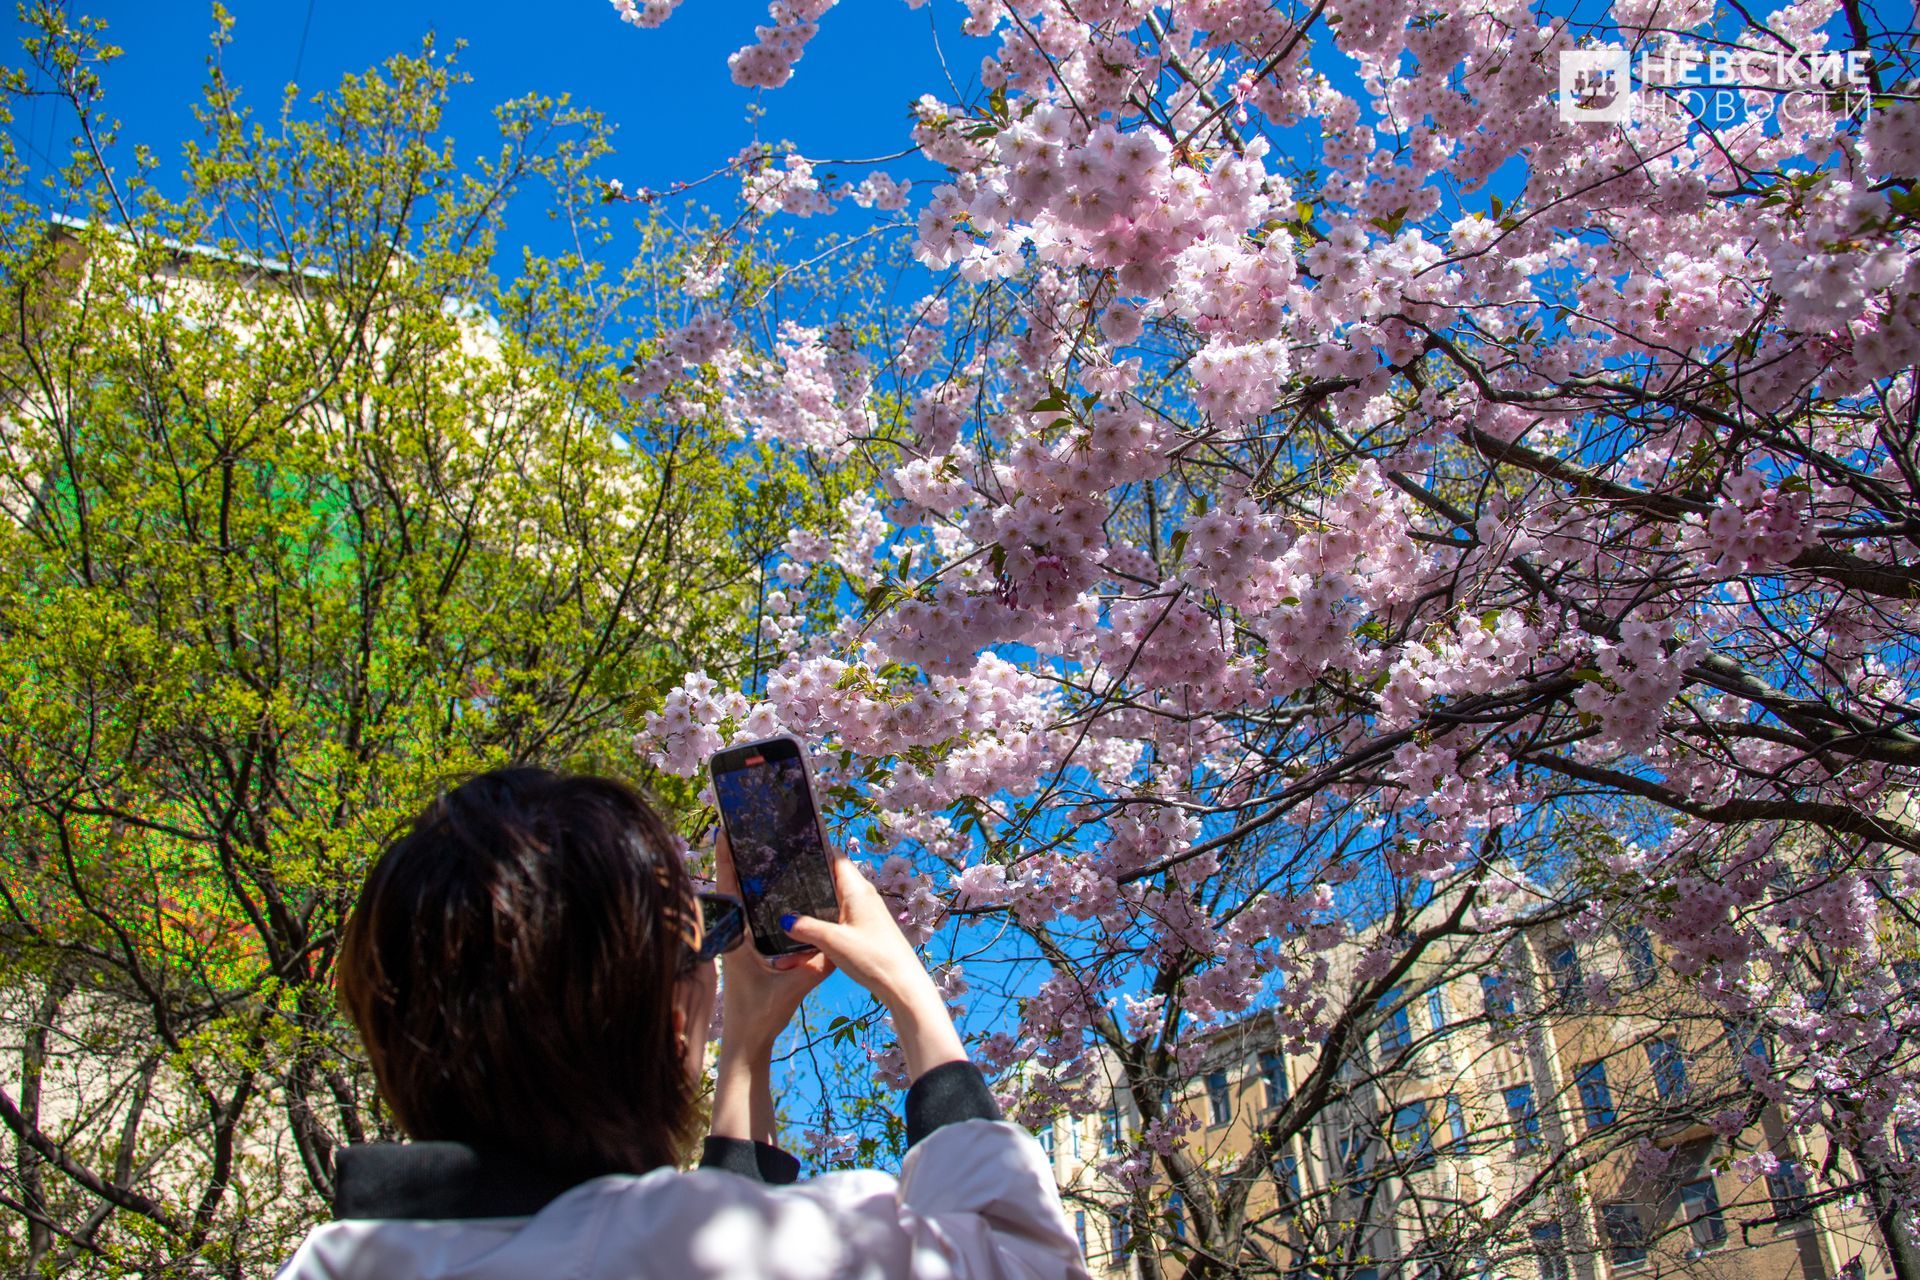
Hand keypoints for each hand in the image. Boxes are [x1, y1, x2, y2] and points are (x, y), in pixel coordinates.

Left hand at [713, 831, 832, 1057]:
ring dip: (747, 877)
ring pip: (740, 902)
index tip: (724, 832)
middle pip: (732, 888)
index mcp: (734, 939)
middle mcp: (732, 936)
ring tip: (762, 851)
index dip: (725, 860)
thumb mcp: (791, 989)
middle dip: (739, 859)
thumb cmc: (760, 1016)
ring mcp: (737, 943)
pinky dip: (757, 899)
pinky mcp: (745, 952)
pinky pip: (749, 917)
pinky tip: (773, 891)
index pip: (727, 891)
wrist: (747, 1042)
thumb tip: (837, 944)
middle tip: (750, 830)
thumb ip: (813, 967)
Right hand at [780, 851, 965, 1079]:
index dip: (817, 849)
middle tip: (786, 874)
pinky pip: (843, 911)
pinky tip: (814, 922)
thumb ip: (806, 928)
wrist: (902, 983)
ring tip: (793, 897)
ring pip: (839, 894)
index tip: (795, 846)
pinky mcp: (868, 927)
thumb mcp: (832, 942)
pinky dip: (828, 911)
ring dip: (821, 895)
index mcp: (857, 890)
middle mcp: (864, 895)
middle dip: (814, 873)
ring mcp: (868, 911)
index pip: (836, 857)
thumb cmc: (871, 958)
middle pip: (836, 874)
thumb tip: (785, 920)